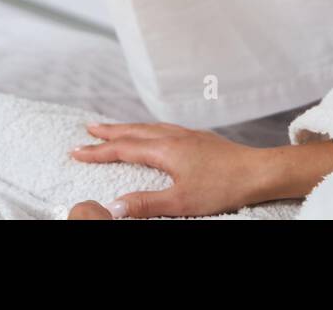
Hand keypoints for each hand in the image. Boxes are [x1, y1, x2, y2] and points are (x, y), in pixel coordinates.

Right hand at [67, 120, 267, 218]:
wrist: (257, 170)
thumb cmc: (222, 186)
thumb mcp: (181, 201)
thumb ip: (146, 203)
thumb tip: (114, 206)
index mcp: (165, 149)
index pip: (123, 149)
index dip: (98, 150)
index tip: (76, 149)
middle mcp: (173, 136)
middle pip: (134, 131)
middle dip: (109, 132)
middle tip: (88, 128)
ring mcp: (187, 134)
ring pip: (149, 127)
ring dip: (128, 128)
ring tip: (115, 129)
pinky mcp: (198, 138)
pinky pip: (164, 127)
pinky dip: (148, 128)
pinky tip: (153, 133)